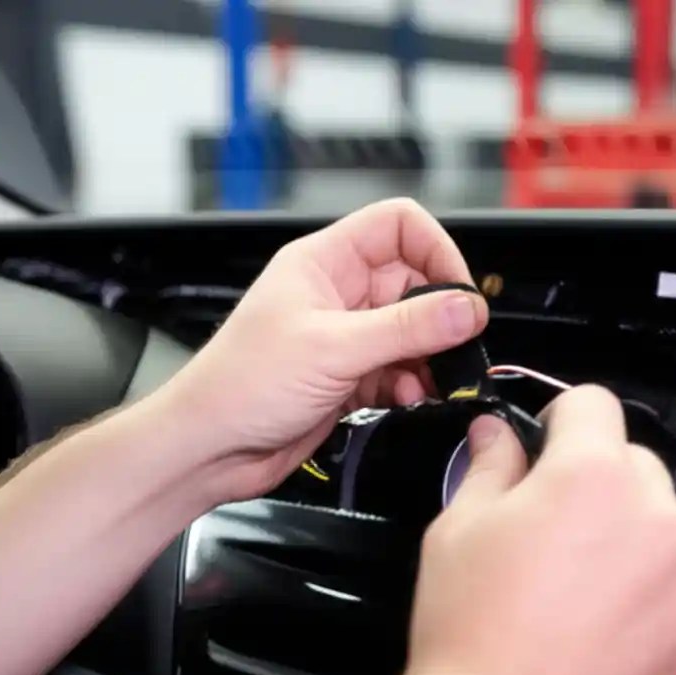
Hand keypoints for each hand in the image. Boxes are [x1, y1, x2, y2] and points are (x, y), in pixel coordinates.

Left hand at [159, 199, 488, 502]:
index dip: (435, 249)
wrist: (210, 448)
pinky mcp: (349, 376)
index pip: (396, 226)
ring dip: (429, 356)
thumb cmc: (240, 385)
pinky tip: (410, 398)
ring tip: (432, 379)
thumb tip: (465, 308)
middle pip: (413, 281)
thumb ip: (406, 328)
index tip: (458, 292)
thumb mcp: (333, 348)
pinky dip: (413, 383)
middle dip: (439, 314)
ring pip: (411, 331)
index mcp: (323, 262)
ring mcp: (344, 335)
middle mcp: (336, 293)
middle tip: (457, 344)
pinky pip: (399, 369)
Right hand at [390, 387, 675, 674]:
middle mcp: (651, 517)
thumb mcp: (458, 527)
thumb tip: (497, 435)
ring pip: (655, 520)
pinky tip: (592, 614)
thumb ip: (491, 465)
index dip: (558, 418)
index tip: (542, 443)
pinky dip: (642, 585)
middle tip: (544, 520)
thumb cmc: (473, 632)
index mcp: (591, 476)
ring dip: (621, 531)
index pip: (592, 401)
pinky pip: (673, 578)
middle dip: (591, 477)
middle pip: (630, 460)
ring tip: (567, 578)